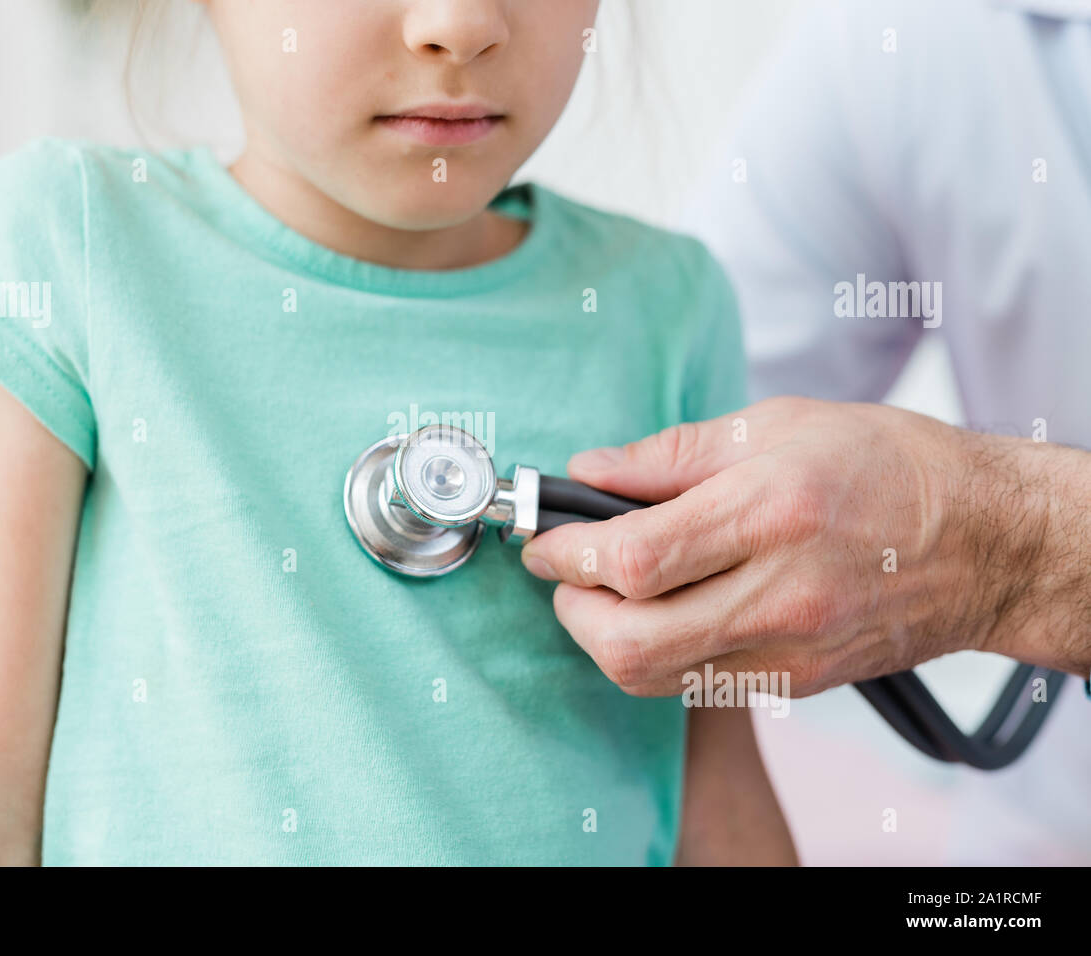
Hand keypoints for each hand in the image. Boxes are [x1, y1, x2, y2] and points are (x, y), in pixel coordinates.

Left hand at [521, 397, 1088, 695]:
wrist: (985, 541)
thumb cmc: (887, 466)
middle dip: (570, 610)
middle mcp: (778, 593)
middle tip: (563, 574)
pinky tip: (660, 610)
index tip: (543, 540)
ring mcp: (789, 649)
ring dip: (604, 638)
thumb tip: (590, 471)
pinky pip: (694, 684)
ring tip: (604, 590)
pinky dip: (654, 653)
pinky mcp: (795, 681)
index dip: (566, 554)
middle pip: (628, 642)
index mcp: (770, 513)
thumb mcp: (777, 424)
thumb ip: (671, 454)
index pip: (634, 558)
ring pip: (652, 677)